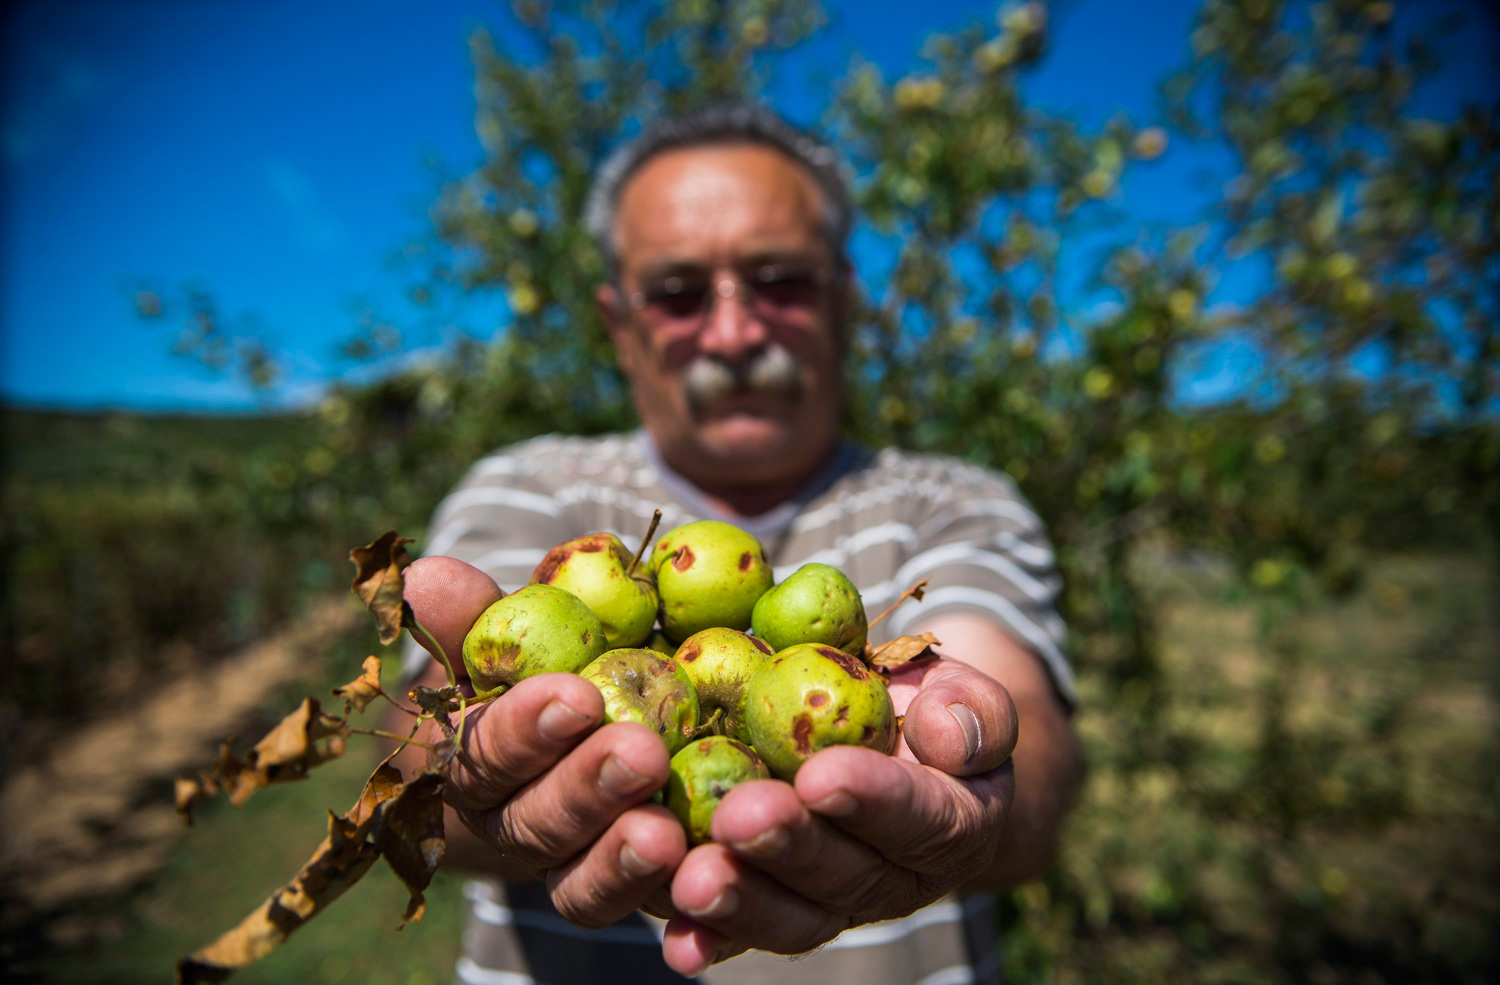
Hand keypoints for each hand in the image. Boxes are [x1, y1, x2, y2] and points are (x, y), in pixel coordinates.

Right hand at [404, 556, 688, 926]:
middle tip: (640, 754)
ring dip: (620, 860)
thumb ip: (480, 616)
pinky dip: (672, 906)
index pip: (485, 756)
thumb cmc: (558, 667)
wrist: (611, 726)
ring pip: (582, 885)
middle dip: (585, 791)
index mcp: (481, 766)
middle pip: (537, 825)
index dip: (524, 730)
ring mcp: (576, 869)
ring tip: (666, 831)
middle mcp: (518, 828)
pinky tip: (707, 879)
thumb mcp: (525, 637)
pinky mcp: (635, 895)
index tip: (576, 695)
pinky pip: (648, 912)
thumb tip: (424, 575)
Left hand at [659, 657, 1017, 975]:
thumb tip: (949, 735)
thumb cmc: (931, 710)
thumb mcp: (969, 694)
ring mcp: (833, 903)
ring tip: (693, 878)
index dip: (873, 800)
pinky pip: (744, 933)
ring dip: (742, 901)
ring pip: (792, 916)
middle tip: (738, 817)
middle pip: (845, 876)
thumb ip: (978, 713)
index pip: (919, 817)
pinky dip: (709, 938)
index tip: (821, 774)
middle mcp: (893, 880)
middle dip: (789, 849)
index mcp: (952, 825)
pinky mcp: (777, 909)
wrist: (899, 746)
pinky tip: (677, 940)